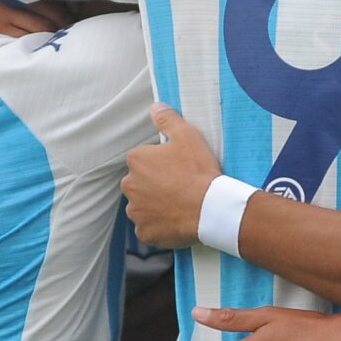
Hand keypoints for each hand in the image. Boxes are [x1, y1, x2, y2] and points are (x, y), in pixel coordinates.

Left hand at [121, 105, 222, 248]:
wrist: (211, 207)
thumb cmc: (199, 170)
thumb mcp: (187, 136)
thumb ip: (167, 119)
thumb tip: (155, 107)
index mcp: (136, 160)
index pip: (143, 160)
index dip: (162, 164)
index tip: (178, 169)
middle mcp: (129, 186)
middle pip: (140, 184)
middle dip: (154, 186)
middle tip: (179, 187)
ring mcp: (136, 211)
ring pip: (143, 206)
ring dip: (155, 206)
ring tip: (179, 205)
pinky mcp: (145, 232)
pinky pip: (149, 228)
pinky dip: (159, 226)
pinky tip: (176, 221)